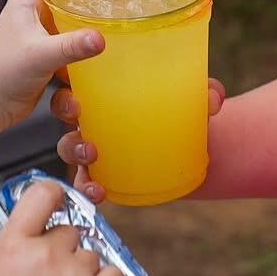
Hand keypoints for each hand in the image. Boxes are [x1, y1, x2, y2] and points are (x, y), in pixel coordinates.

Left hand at [0, 0, 106, 130]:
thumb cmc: (3, 75)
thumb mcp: (39, 56)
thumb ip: (71, 47)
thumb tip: (100, 38)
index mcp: (24, 1)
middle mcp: (30, 12)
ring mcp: (37, 33)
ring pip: (65, 12)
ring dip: (82, 12)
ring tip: (106, 12)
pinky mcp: (44, 55)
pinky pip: (68, 42)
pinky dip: (81, 49)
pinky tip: (90, 66)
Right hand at [0, 179, 123, 275]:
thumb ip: (9, 243)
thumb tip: (31, 228)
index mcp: (12, 243)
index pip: (42, 194)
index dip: (53, 195)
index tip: (56, 204)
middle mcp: (44, 252)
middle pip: (69, 231)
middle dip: (62, 249)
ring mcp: (73, 274)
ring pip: (90, 254)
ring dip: (82, 270)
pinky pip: (113, 273)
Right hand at [53, 77, 225, 202]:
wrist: (193, 143)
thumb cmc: (181, 112)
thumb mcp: (191, 100)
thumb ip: (204, 95)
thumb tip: (212, 96)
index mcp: (105, 90)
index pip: (75, 83)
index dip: (66, 90)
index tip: (74, 97)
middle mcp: (94, 117)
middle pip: (64, 115)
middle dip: (64, 110)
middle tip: (77, 118)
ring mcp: (97, 147)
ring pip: (70, 149)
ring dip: (74, 152)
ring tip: (91, 156)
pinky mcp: (106, 174)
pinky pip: (87, 182)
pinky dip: (88, 188)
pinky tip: (98, 192)